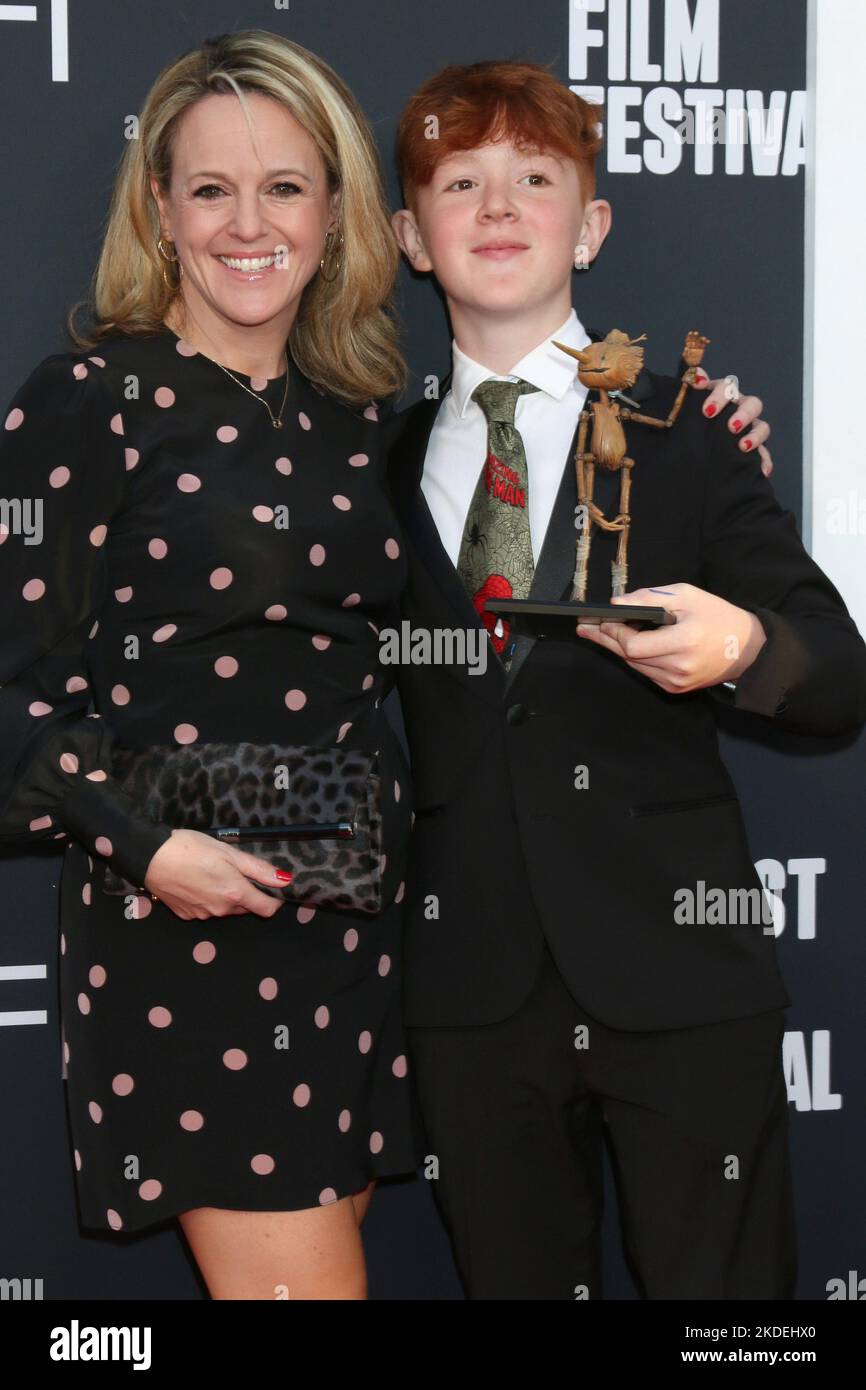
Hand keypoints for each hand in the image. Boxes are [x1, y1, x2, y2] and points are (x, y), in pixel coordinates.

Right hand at [143, 828, 289, 919]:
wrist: (151, 857)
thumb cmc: (192, 849)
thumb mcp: (229, 853)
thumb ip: (259, 869)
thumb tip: (285, 880)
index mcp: (235, 895)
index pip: (267, 909)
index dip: (274, 900)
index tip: (271, 888)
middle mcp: (221, 910)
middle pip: (245, 908)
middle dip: (247, 895)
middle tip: (235, 872)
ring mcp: (202, 915)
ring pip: (224, 910)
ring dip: (226, 897)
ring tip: (212, 874)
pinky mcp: (186, 916)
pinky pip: (205, 910)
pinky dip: (207, 900)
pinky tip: (196, 882)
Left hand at [575, 583, 766, 693]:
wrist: (748, 648)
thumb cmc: (718, 617)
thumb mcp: (687, 596)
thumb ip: (650, 598)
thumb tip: (617, 603)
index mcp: (683, 642)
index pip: (634, 645)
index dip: (613, 633)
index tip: (597, 620)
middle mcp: (678, 667)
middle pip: (629, 658)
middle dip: (605, 640)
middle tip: (584, 628)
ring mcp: (676, 682)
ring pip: (635, 666)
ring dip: (617, 650)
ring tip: (598, 633)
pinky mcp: (676, 689)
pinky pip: (646, 672)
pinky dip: (635, 658)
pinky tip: (624, 645)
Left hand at [692, 368, 772, 476]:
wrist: (690, 448)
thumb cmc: (691, 421)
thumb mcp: (687, 405)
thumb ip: (691, 387)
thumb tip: (695, 376)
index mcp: (723, 396)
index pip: (727, 387)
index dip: (719, 396)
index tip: (707, 411)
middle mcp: (739, 409)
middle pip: (752, 404)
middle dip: (743, 414)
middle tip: (731, 427)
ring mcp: (749, 428)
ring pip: (762, 427)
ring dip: (755, 436)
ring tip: (743, 447)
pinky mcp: (754, 448)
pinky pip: (764, 454)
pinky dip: (765, 461)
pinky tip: (763, 471)